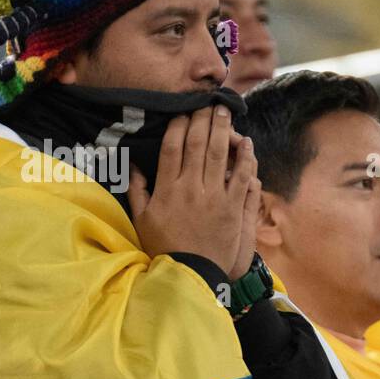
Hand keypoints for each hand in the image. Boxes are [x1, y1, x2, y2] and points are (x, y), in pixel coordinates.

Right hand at [127, 105, 258, 279]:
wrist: (190, 275)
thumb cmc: (163, 247)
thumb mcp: (141, 220)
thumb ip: (137, 190)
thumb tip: (134, 164)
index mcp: (167, 189)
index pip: (171, 147)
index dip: (178, 126)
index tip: (182, 112)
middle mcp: (190, 188)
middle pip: (197, 144)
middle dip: (202, 120)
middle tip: (207, 103)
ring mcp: (213, 197)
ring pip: (219, 155)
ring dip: (223, 130)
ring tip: (225, 112)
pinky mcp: (232, 208)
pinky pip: (240, 176)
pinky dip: (244, 158)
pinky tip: (245, 143)